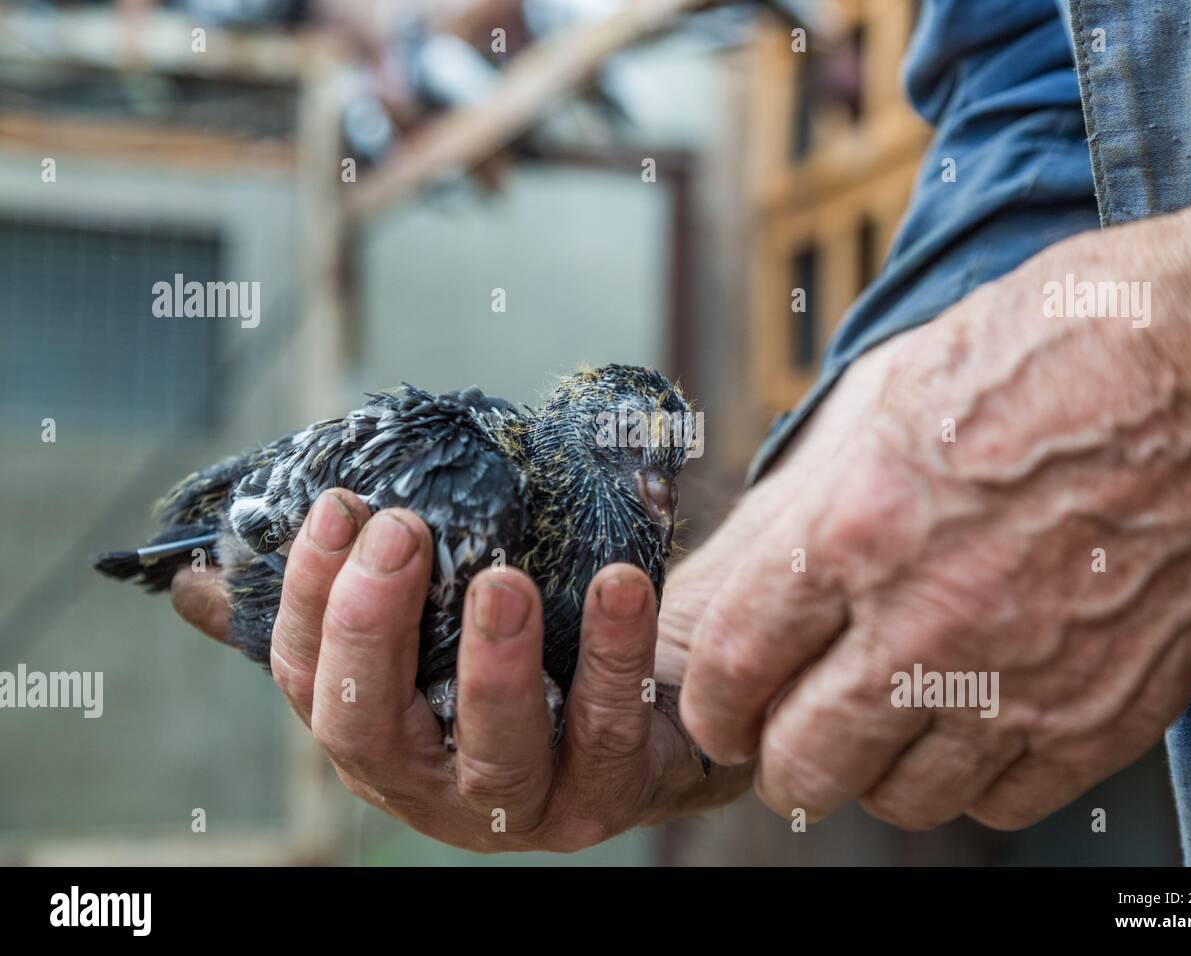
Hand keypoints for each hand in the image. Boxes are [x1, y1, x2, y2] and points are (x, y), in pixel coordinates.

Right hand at [172, 493, 745, 851]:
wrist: (648, 715)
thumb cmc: (518, 667)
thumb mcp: (419, 642)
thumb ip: (326, 613)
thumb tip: (189, 582)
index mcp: (378, 742)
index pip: (311, 682)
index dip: (311, 597)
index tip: (339, 506)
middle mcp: (434, 788)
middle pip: (372, 733)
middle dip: (373, 630)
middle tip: (401, 530)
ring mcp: (526, 805)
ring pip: (496, 755)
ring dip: (491, 663)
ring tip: (502, 579)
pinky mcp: (615, 792)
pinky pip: (611, 729)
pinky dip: (612, 655)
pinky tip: (618, 583)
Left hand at [678, 198, 1190, 829]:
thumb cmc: (1056, 348)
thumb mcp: (891, 392)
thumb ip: (802, 502)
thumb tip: (730, 578)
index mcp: (859, 528)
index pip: (733, 666)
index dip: (710, 700)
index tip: (718, 704)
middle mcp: (932, 621)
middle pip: (806, 761)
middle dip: (781, 753)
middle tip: (790, 728)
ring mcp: (1023, 681)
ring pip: (900, 799)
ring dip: (877, 767)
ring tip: (889, 719)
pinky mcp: (1105, 716)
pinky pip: (1000, 803)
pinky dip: (971, 776)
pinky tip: (975, 720)